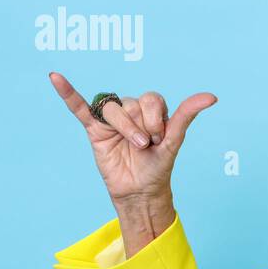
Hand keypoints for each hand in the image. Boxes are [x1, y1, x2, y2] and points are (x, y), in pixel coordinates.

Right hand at [48, 72, 216, 206]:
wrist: (140, 191)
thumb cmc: (158, 166)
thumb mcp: (174, 140)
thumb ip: (187, 115)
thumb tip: (212, 96)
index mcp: (151, 109)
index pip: (151, 99)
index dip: (157, 119)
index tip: (160, 139)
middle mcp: (131, 110)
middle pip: (132, 103)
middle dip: (142, 126)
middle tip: (145, 146)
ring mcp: (111, 119)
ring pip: (112, 108)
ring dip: (125, 128)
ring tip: (134, 146)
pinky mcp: (94, 129)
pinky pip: (78, 106)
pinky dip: (67, 92)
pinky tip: (55, 77)